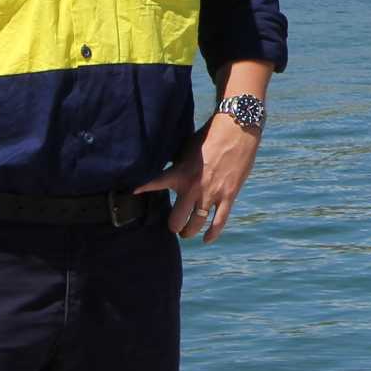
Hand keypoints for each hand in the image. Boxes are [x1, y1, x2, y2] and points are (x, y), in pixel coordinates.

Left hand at [137, 115, 259, 242]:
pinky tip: (206, 240)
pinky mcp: (228, 196)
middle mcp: (193, 188)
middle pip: (177, 220)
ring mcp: (212, 194)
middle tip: (174, 225)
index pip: (156, 183)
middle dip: (174, 226)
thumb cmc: (210, 136)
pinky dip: (212, 234)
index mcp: (180, 173)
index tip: (133, 193)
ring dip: (189, 231)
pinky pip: (219, 222)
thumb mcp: (186, 148)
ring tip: (187, 232)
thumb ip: (177, 165)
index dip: (143, 188)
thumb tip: (167, 172)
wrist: (237, 130)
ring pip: (196, 224)